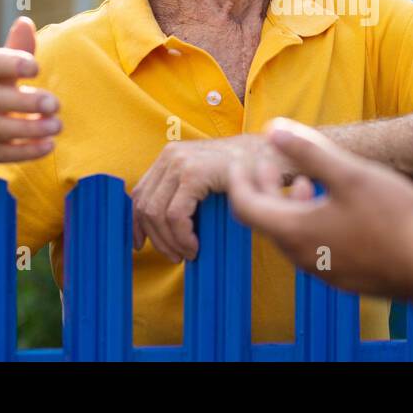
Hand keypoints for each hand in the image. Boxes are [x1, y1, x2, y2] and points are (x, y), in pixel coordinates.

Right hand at [0, 16, 61, 190]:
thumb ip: (13, 52)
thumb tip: (25, 21)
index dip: (11, 64)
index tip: (35, 67)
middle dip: (26, 103)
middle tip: (55, 104)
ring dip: (30, 129)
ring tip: (57, 125)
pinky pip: (0, 153)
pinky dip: (25, 151)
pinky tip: (48, 146)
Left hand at [132, 134, 296, 261]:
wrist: (276, 156)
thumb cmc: (249, 172)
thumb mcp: (210, 178)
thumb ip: (186, 192)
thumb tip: (161, 225)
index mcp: (171, 155)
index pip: (140, 194)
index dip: (136, 223)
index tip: (140, 245)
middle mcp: (171, 155)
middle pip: (144, 206)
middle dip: (156, 238)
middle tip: (174, 256)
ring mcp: (181, 162)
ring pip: (157, 213)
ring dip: (169, 241)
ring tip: (188, 253)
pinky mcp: (194, 173)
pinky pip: (175, 215)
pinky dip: (181, 237)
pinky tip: (195, 246)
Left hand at [227, 118, 412, 298]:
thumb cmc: (393, 218)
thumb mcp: (348, 174)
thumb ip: (308, 151)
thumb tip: (272, 129)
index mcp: (294, 231)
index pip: (245, 205)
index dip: (238, 179)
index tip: (241, 159)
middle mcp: (300, 256)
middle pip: (265, 220)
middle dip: (262, 188)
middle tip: (268, 161)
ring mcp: (322, 270)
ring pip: (290, 234)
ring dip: (288, 204)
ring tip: (303, 180)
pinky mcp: (343, 276)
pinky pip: (312, 247)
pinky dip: (309, 221)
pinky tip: (335, 207)